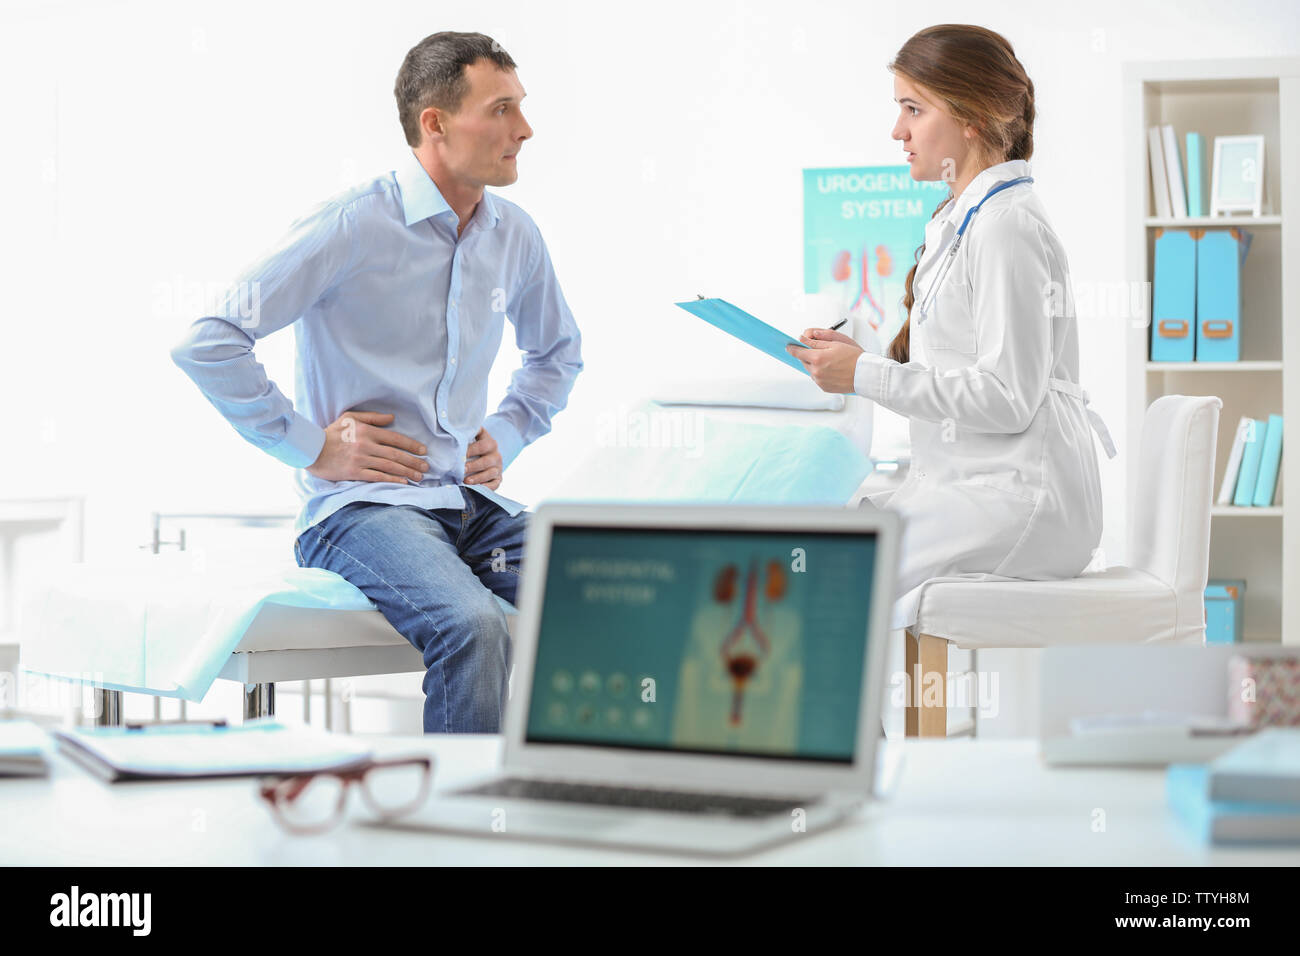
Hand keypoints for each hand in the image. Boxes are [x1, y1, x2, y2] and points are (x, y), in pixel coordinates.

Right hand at [307, 411, 428, 483]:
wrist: (311, 449)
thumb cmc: (331, 432)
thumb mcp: (350, 417)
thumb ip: (372, 417)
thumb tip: (392, 418)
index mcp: (367, 431)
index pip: (395, 438)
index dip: (411, 445)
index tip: (423, 451)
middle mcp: (366, 445)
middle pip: (395, 454)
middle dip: (413, 461)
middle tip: (426, 467)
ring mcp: (361, 459)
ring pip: (389, 466)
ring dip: (406, 472)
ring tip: (419, 476)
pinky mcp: (354, 472)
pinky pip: (377, 476)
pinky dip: (391, 480)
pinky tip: (403, 482)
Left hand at [465, 427, 502, 489]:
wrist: (489, 454)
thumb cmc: (475, 445)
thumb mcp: (475, 436)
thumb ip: (468, 431)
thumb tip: (455, 426)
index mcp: (491, 443)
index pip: (483, 446)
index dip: (471, 450)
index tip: (459, 455)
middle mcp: (496, 456)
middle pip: (486, 461)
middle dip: (473, 466)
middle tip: (461, 469)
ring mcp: (498, 468)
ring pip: (490, 473)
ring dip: (478, 478)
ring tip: (466, 481)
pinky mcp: (498, 479)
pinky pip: (495, 484)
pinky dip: (487, 487)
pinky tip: (477, 488)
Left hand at [786, 327, 863, 393]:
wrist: (866, 374)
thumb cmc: (854, 356)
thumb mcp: (836, 342)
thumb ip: (817, 340)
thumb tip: (803, 338)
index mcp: (818, 358)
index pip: (798, 352)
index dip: (792, 348)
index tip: (788, 346)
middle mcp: (816, 371)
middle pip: (804, 361)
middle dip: (809, 355)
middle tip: (821, 351)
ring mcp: (820, 381)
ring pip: (811, 370)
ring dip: (816, 364)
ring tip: (832, 361)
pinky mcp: (824, 388)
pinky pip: (818, 378)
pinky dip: (822, 373)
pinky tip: (833, 370)